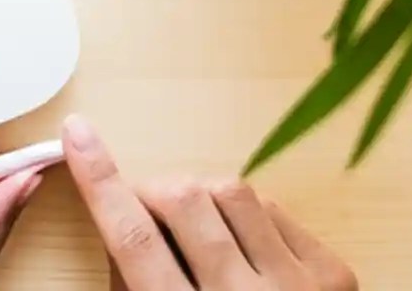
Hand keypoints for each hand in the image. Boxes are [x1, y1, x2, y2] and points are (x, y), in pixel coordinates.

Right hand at [62, 115, 357, 290]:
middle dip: (153, 190)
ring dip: (202, 199)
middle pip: (183, 200)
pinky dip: (247, 215)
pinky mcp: (334, 274)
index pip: (133, 238)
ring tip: (198, 232)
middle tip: (145, 204)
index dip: (99, 179)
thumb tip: (123, 216)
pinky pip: (274, 208)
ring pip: (231, 191)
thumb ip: (133, 283)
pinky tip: (240, 246)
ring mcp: (299, 286)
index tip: (78, 135)